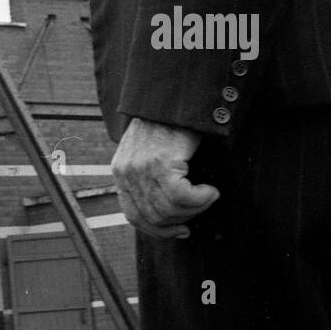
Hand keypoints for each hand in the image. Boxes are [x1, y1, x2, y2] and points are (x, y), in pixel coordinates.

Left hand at [111, 117, 219, 239]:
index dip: (159, 230)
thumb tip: (165, 214)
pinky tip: (210, 190)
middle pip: (155, 217)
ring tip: (208, 194)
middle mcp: (126, 172)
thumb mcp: (146, 152)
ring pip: (171, 210)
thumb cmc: (166, 123)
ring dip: (196, 208)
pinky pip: (183, 198)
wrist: (173, 98)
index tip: (180, 230)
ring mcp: (142, 168)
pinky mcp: (161, 162)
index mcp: (120, 172)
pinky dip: (202, 198)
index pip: (133, 216)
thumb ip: (147, 179)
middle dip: (182, 219)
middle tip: (201, 206)